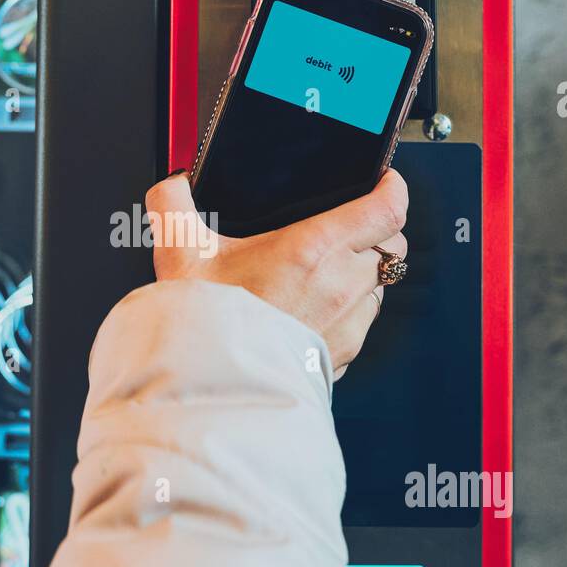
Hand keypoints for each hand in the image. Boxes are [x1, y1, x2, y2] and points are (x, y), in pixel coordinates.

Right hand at [145, 170, 408, 378]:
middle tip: (355, 224)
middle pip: (393, 245)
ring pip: (381, 285)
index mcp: (313, 250)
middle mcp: (341, 285)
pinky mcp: (342, 354)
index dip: (393, 188)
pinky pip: (363, 322)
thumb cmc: (203, 322)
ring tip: (331, 269)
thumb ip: (173, 205)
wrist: (210, 385)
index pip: (387, 210)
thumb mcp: (180, 253)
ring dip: (365, 272)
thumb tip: (173, 183)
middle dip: (379, 230)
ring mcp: (347, 323)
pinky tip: (319, 307)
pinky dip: (352, 309)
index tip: (384, 180)